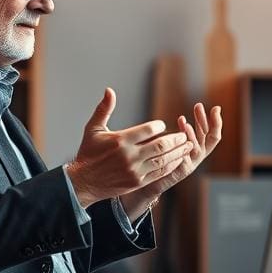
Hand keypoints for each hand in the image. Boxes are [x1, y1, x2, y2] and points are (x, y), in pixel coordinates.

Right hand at [66, 88, 195, 207]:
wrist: (83, 182)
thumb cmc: (88, 153)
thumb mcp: (93, 129)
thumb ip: (104, 109)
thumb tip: (109, 90)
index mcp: (120, 140)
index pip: (148, 130)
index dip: (159, 126)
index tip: (163, 125)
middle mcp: (129, 156)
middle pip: (160, 146)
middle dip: (175, 139)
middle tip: (184, 135)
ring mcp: (135, 170)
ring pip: (163, 160)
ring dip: (178, 153)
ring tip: (188, 146)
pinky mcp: (137, 182)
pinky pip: (159, 173)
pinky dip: (171, 166)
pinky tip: (178, 160)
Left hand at [120, 103, 222, 219]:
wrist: (145, 183)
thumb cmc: (155, 159)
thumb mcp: (166, 143)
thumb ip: (176, 134)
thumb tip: (181, 118)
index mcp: (196, 148)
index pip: (211, 134)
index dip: (215, 122)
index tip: (215, 108)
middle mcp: (196, 156)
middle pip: (211, 139)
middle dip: (209, 122)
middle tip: (202, 107)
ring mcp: (190, 164)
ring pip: (200, 148)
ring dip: (196, 132)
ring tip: (189, 121)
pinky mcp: (180, 171)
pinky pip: (187, 158)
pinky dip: (187, 145)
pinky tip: (183, 131)